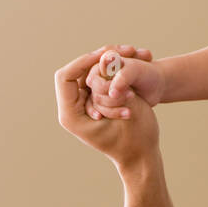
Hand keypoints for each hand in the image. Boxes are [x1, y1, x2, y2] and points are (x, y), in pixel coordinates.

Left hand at [56, 46, 160, 171]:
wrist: (142, 156)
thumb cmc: (137, 139)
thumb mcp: (129, 110)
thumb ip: (116, 86)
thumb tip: (107, 59)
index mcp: (71, 115)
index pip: (65, 77)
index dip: (83, 62)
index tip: (105, 55)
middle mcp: (71, 109)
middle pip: (74, 72)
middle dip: (95, 60)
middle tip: (119, 50)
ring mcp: (81, 106)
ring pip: (85, 74)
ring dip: (104, 64)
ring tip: (126, 55)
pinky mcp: (91, 103)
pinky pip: (95, 80)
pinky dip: (109, 72)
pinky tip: (125, 64)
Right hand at [84, 45, 162, 119]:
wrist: (155, 84)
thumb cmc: (145, 73)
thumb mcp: (135, 71)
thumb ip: (123, 77)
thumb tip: (112, 94)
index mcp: (100, 67)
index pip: (95, 82)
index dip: (108, 88)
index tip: (128, 90)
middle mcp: (98, 79)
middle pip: (96, 95)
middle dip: (114, 100)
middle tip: (132, 96)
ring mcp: (101, 92)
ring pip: (99, 106)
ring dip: (114, 110)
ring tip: (130, 111)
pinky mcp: (106, 103)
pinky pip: (103, 112)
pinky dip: (114, 115)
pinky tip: (126, 115)